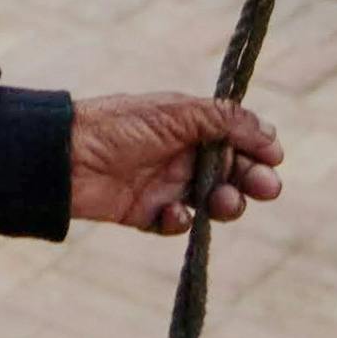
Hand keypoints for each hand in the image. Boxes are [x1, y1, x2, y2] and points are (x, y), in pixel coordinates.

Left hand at [70, 95, 283, 234]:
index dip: (258, 150)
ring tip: (222, 203)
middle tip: (265, 188)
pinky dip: (179, 222)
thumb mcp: (177, 113)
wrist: (63, 158)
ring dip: (225, 203)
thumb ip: (226, 120)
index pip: (237, 139)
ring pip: (210, 201)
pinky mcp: (145, 213)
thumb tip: (271, 134)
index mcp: (189, 125)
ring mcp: (163, 184)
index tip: (273, 159)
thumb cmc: (118, 126)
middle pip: (232, 172)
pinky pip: (176, 224)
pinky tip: (170, 214)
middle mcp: (180, 154)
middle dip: (252, 180)